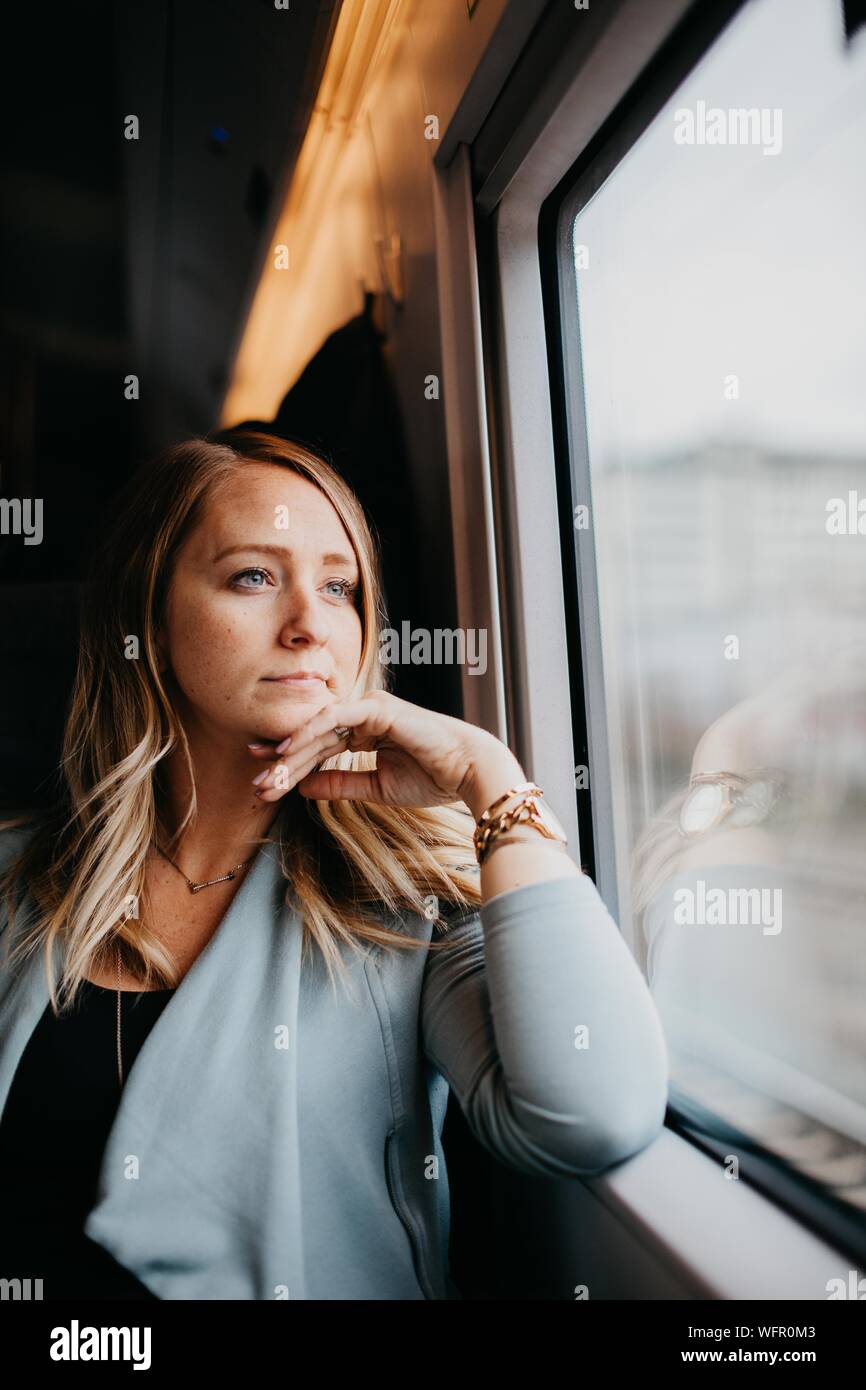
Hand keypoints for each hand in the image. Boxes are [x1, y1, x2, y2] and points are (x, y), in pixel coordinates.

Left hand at [248, 689, 522, 812]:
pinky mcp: (376, 709)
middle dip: (282, 761)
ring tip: (266, 775)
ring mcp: (369, 709)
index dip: (290, 763)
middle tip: (255, 782)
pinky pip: (335, 719)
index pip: (319, 747)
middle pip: (313, 738)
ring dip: (291, 753)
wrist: (466, 772)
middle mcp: (364, 716)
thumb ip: (340, 784)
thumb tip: (303, 788)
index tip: (263, 781)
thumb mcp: (376, 788)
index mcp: (365, 732)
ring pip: (319, 729)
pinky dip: (310, 732)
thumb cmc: (431, 779)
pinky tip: (288, 749)